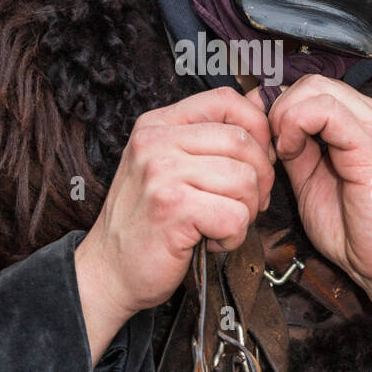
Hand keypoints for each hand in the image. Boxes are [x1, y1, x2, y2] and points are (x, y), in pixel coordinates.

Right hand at [75, 88, 273, 358]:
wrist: (108, 271)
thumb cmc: (145, 223)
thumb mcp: (167, 167)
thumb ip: (206, 142)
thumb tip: (262, 121)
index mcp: (157, 125)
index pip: (225, 100)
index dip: (256, 128)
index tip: (257, 159)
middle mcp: (155, 142)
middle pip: (243, 142)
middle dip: (259, 179)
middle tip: (245, 203)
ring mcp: (161, 173)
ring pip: (245, 180)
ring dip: (245, 211)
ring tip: (219, 223)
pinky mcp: (172, 209)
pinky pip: (235, 216)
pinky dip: (233, 236)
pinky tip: (210, 240)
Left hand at [265, 75, 371, 371]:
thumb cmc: (357, 232)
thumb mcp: (311, 179)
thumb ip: (294, 147)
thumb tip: (264, 120)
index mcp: (362, 123)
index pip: (311, 88)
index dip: (278, 108)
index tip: (264, 142)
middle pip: (310, 82)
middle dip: (278, 110)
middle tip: (270, 149)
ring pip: (315, 88)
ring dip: (285, 117)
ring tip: (282, 153)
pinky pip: (325, 110)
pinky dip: (296, 125)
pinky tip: (291, 153)